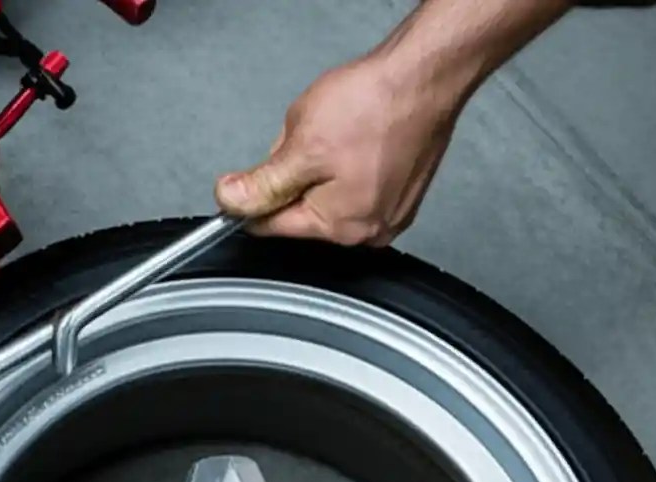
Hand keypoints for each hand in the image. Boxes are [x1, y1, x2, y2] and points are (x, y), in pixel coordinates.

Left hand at [215, 51, 461, 245]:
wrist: (425, 76)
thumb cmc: (374, 105)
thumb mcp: (300, 146)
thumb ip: (262, 183)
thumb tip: (230, 202)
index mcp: (341, 226)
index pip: (272, 226)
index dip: (253, 199)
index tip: (248, 177)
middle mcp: (371, 230)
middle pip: (303, 211)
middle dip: (295, 177)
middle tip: (309, 140)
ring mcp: (392, 212)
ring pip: (329, 197)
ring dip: (321, 170)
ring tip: (340, 136)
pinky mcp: (404, 193)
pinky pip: (357, 187)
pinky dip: (348, 166)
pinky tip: (357, 140)